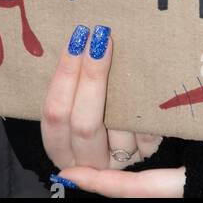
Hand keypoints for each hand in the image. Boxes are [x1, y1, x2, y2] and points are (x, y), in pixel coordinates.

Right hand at [42, 23, 184, 197]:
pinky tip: (149, 81)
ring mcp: (116, 166)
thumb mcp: (78, 104)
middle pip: (84, 124)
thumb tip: (79, 39)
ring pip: (118, 129)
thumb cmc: (99, 110)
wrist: (137, 143)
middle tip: (100, 36)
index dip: (64, 76)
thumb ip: (74, 86)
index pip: (53, 114)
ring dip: (123, 92)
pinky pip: (147, 132)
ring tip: (130, 56)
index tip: (78, 38)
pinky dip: (146, 107)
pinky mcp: (146, 160)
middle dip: (91, 76)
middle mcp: (87, 163)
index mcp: (61, 148)